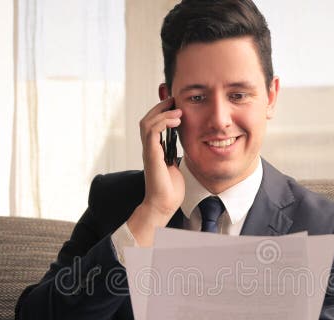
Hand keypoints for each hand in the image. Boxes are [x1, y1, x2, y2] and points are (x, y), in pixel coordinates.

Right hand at [127, 97, 183, 246]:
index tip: (176, 104)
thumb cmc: (170, 190)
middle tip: (174, 100)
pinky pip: (152, 132)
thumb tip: (186, 146)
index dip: (162, 112)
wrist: (163, 205)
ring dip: (162, 113)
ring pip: (147, 122)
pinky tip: (176, 120)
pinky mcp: (151, 155)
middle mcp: (149, 148)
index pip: (153, 124)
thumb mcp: (176, 166)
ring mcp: (148, 151)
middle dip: (160, 107)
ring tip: (177, 109)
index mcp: (155, 150)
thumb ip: (176, 154)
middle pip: (147, 119)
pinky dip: (163, 122)